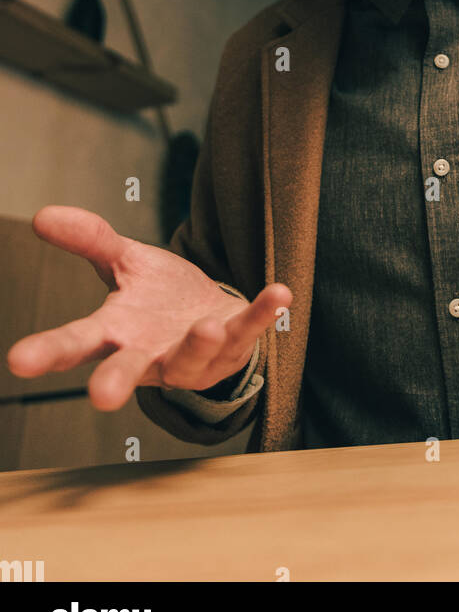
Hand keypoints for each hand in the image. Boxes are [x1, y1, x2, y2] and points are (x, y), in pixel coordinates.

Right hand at [6, 206, 291, 410]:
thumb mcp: (123, 261)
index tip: (20, 362)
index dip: (49, 353)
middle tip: (101, 397)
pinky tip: (280, 293)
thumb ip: (89, 239)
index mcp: (116, 333)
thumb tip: (42, 214)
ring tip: (205, 328)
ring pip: (193, 358)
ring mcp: (193, 355)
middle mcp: (151, 353)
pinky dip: (263, 313)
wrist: (208, 315)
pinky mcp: (232, 345)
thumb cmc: (158, 297)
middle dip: (115, 381)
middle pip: (126, 369)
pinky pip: (248, 330)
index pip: (77, 342)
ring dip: (199, 346)